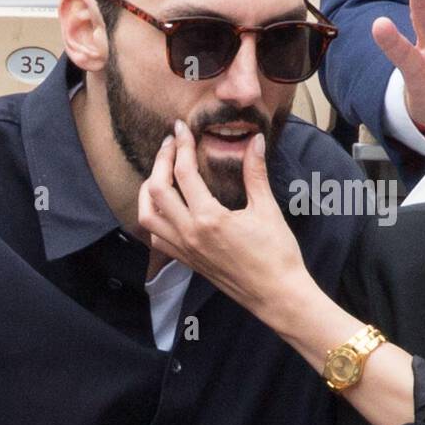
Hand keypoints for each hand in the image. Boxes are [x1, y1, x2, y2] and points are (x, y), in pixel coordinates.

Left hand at [138, 120, 309, 318]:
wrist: (277, 295)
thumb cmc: (277, 255)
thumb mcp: (267, 210)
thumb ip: (255, 173)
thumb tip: (254, 142)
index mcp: (209, 219)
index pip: (184, 173)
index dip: (181, 146)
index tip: (182, 129)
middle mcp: (190, 234)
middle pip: (156, 190)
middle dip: (160, 161)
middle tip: (171, 144)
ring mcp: (185, 250)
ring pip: (147, 215)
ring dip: (148, 189)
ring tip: (161, 171)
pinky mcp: (187, 261)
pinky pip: (157, 237)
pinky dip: (153, 217)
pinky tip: (165, 206)